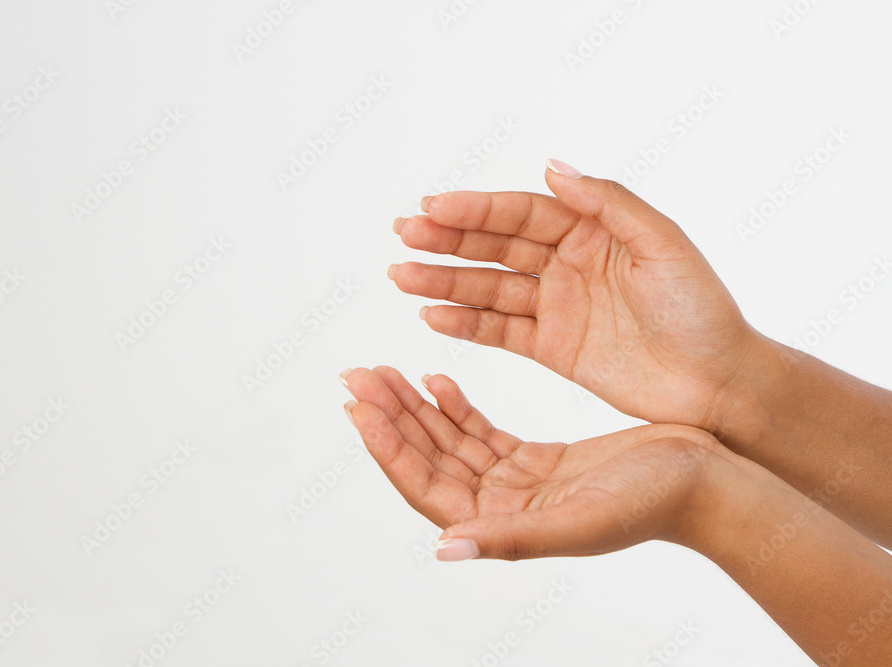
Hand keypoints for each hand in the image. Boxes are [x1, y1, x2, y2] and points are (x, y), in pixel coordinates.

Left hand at [341, 366, 723, 560]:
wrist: (705, 482)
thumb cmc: (654, 503)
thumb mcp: (580, 518)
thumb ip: (511, 537)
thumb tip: (445, 551)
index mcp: (505, 527)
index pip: (427, 487)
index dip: (390, 449)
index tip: (360, 407)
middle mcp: (502, 509)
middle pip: (429, 461)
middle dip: (391, 418)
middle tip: (357, 376)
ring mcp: (517, 485)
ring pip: (449, 443)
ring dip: (415, 408)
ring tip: (384, 371)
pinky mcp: (535, 461)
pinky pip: (480, 433)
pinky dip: (455, 407)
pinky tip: (437, 381)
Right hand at [390, 162, 765, 432]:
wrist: (718, 386)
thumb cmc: (702, 311)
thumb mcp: (663, 245)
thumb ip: (609, 204)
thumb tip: (552, 166)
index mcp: (592, 230)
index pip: (523, 213)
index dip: (477, 209)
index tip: (433, 206)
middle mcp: (567, 263)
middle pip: (496, 246)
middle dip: (449, 240)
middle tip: (404, 234)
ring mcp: (556, 306)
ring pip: (489, 288)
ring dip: (445, 281)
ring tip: (402, 276)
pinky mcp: (551, 348)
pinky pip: (499, 331)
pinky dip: (465, 324)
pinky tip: (432, 315)